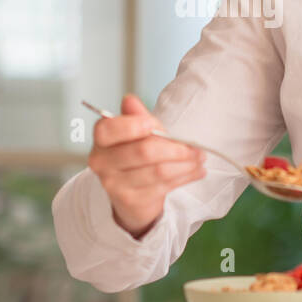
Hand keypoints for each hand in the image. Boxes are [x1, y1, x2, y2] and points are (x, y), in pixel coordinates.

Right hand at [88, 94, 206, 238]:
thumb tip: (130, 100)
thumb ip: (135, 117)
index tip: (156, 125)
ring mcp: (115, 185)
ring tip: (200, 158)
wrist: (130, 194)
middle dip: (175, 148)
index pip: (108, 129)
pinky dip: (186, 177)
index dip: (134, 125)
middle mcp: (102, 162)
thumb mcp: (134, 134)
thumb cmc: (134, 157)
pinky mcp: (131, 201)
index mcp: (101, 140)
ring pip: (158, 171)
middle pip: (143, 151)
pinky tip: (196, 171)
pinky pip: (165, 186)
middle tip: (195, 147)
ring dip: (185, 164)